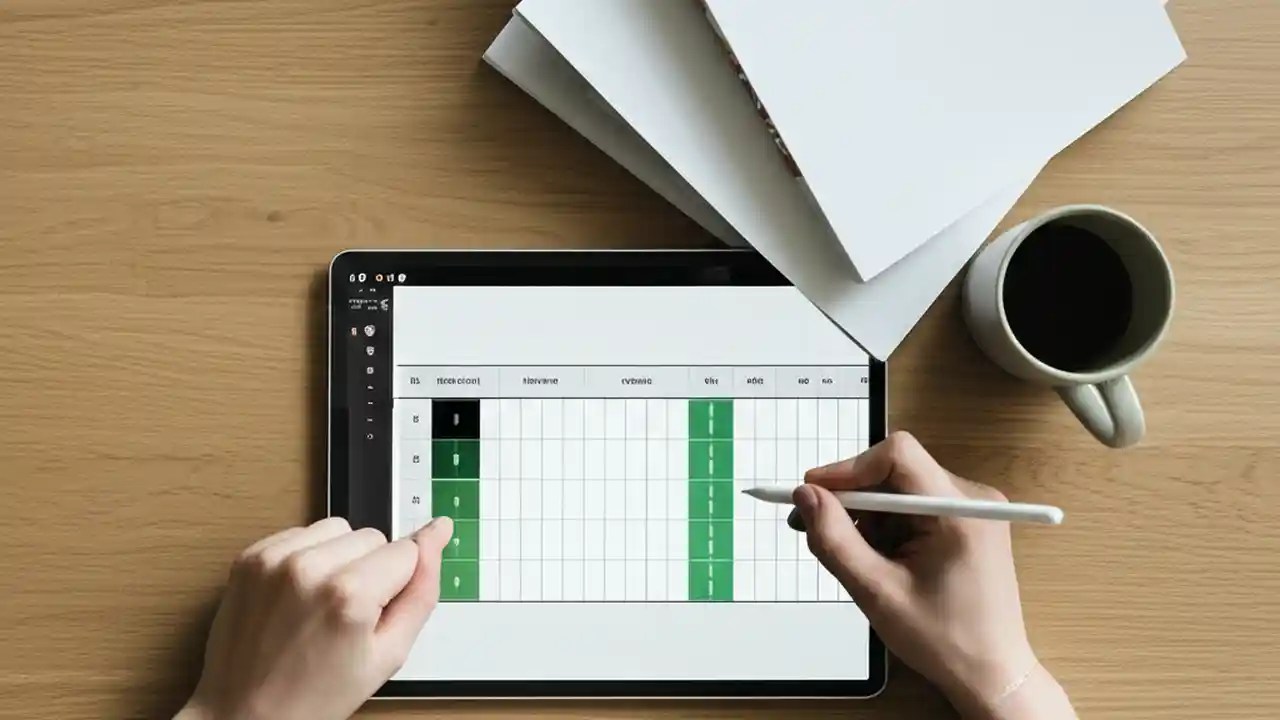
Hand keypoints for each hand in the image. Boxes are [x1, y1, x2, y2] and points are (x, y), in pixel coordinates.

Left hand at [176, 516, 453, 719]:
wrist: (245, 712)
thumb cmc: (315, 695)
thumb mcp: (388, 655)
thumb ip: (422, 589)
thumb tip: (438, 532)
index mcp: (349, 595)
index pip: (406, 551)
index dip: (398, 586)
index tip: (373, 616)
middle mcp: (310, 567)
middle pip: (374, 536)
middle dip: (370, 570)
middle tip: (345, 617)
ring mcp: (275, 559)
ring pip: (339, 529)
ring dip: (339, 558)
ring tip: (321, 603)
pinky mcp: (252, 556)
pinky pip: (301, 533)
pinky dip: (307, 556)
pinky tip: (298, 595)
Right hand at [792, 432, 1074, 718]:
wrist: (991, 673)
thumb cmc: (943, 640)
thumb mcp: (877, 592)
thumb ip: (835, 540)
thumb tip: (804, 496)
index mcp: (959, 511)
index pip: (898, 455)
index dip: (849, 469)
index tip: (813, 495)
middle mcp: (971, 498)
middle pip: (894, 472)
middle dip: (851, 500)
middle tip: (814, 530)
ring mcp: (971, 509)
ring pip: (898, 491)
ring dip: (867, 519)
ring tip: (852, 559)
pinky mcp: (964, 523)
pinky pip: (911, 508)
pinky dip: (885, 528)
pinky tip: (875, 560)